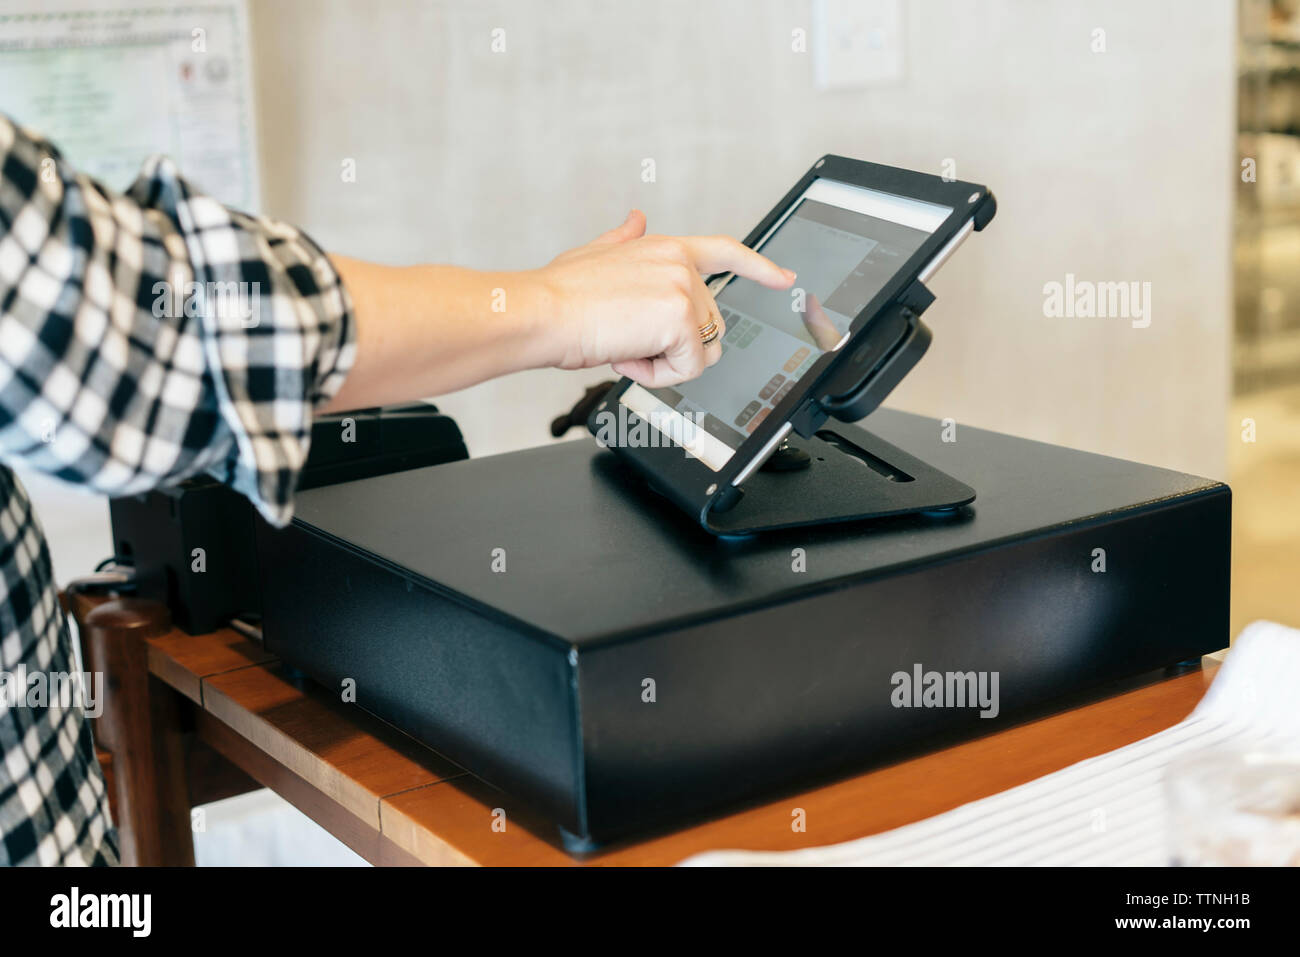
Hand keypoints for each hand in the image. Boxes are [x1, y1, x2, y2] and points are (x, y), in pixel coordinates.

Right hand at [537, 210, 794, 386]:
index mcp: (664, 247)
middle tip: (625, 340)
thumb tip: (635, 219)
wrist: (539, 312)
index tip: (784, 278)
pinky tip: (624, 356)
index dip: (759, 266)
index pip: (726, 251)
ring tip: (621, 345)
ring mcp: (683, 287)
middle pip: (710, 326)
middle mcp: (680, 262)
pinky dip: (656, 376)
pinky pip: (688, 369)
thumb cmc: (557, 294)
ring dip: (661, 363)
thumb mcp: (593, 255)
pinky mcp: (682, 317)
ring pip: (701, 353)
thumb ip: (622, 238)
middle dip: (672, 347)